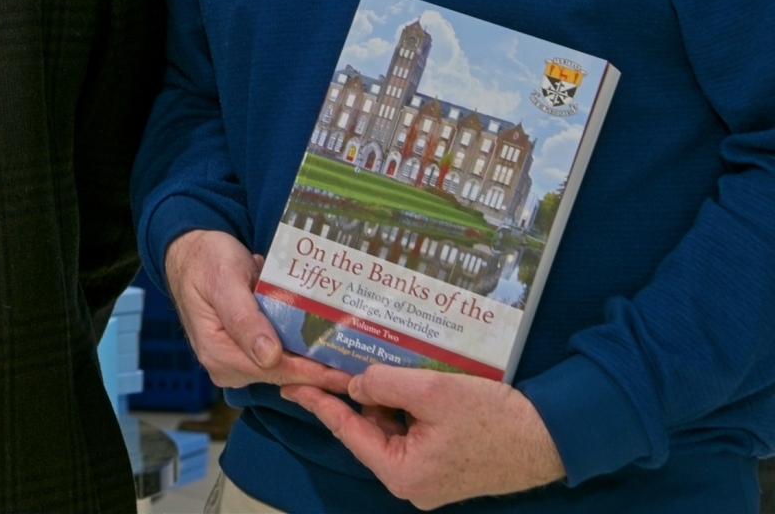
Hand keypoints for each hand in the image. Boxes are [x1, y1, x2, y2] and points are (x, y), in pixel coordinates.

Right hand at [164, 229, 351, 391]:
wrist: (190, 251)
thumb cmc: (206, 260)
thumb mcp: (225, 280)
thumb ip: (244, 319)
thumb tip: (268, 356)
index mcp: (218, 353)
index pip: (275, 369)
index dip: (312, 373)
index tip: (346, 375)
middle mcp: (225, 366)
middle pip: (282, 373)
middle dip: (319, 370)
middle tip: (360, 367)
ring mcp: (234, 360)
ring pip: (283, 366)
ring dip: (313, 360)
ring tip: (350, 354)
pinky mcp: (244, 351)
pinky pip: (277, 355)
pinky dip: (300, 349)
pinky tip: (326, 342)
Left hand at [282, 365, 564, 508]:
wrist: (552, 436)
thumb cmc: (494, 417)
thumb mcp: (431, 392)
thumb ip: (384, 385)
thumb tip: (354, 383)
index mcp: (402, 473)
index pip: (348, 432)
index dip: (319, 404)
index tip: (292, 384)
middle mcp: (412, 481)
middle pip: (368, 431)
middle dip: (353, 397)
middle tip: (329, 363)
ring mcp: (430, 474)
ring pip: (390, 428)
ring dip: (382, 398)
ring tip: (369, 363)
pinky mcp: (446, 462)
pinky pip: (412, 431)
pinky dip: (404, 406)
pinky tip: (402, 378)